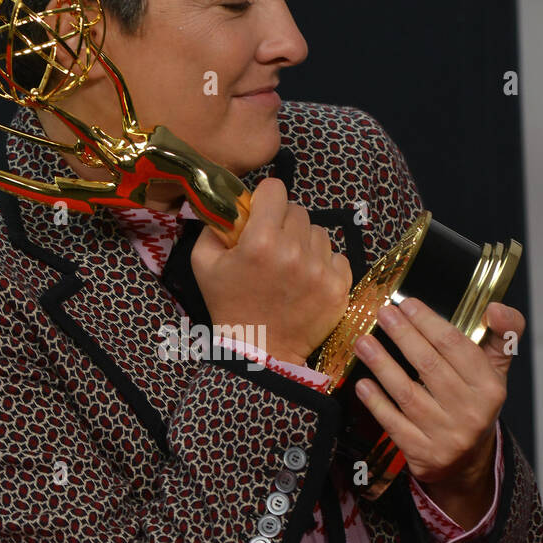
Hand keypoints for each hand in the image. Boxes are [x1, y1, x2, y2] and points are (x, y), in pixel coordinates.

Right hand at [191, 177, 353, 363]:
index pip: (275, 188)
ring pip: (319, 233)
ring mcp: (320, 269)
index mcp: (261, 240)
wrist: (259, 353)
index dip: (265, 200)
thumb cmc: (229, 306)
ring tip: (290, 268)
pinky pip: (337, 256)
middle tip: (272, 248)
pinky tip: (306, 281)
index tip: (260, 215)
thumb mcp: (203, 263)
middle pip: (298, 210)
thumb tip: (233, 204)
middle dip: (284, 223)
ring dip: (305, 244)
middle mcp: (294, 250)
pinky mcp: (338, 287)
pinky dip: (323, 265)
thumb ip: (215, 225)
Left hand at [352, 298, 522, 490]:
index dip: (428, 322)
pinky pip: (394, 424)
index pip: (456, 347)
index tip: (407, 304)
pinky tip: (362, 383)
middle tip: (382, 314)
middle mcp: (470, 412)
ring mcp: (445, 436)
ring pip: (407, 393)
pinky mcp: (422, 453)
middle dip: (402, 336)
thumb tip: (496, 307)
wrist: (467, 461)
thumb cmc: (475, 403)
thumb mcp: (495, 370)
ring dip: (382, 365)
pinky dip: (376, 403)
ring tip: (363, 342)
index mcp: (489, 387)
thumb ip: (502, 334)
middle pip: (429, 366)